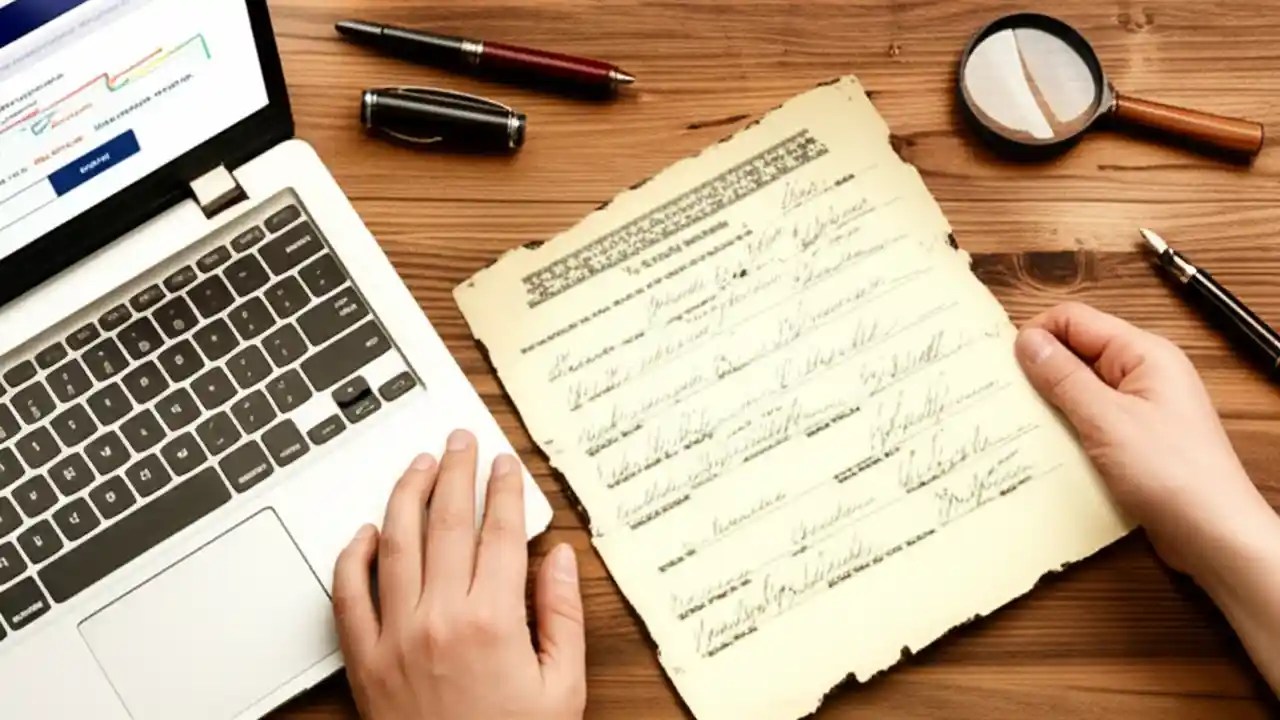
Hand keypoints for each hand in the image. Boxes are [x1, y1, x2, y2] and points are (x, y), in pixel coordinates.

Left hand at [331, 429, 586, 719]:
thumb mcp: (562, 687)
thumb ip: (563, 615)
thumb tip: (559, 558)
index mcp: (493, 620)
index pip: (499, 532)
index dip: (503, 489)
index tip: (505, 464)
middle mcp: (439, 618)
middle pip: (446, 522)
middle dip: (456, 471)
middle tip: (460, 439)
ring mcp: (395, 637)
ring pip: (395, 543)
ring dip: (406, 494)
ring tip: (418, 463)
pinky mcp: (364, 661)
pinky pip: (348, 594)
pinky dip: (353, 556)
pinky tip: (366, 531)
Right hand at [1013, 302, 1277, 581]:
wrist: (1214, 534)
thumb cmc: (1169, 472)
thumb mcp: (1106, 419)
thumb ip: (1063, 377)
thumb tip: (1026, 340)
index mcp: (1143, 354)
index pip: (1075, 319)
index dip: (1037, 334)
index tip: (1003, 367)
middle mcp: (1144, 373)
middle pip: (1077, 351)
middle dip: (1039, 370)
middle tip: (1002, 397)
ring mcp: (1142, 407)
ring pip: (1081, 388)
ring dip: (1051, 403)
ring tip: (1018, 424)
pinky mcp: (1136, 438)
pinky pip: (1091, 419)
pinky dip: (1067, 428)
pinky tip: (1045, 448)